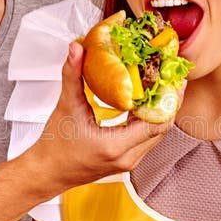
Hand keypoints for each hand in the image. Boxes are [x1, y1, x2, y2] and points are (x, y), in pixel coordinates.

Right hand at [29, 41, 170, 190]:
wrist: (46, 172)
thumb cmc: (55, 146)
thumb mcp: (66, 106)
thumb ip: (72, 74)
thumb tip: (77, 49)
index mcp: (115, 146)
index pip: (156, 123)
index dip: (169, 101)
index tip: (173, 80)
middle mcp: (127, 158)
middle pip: (162, 128)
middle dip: (169, 102)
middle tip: (172, 78)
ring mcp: (128, 162)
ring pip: (156, 134)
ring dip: (161, 111)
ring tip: (163, 87)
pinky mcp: (126, 161)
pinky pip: (147, 139)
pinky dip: (150, 121)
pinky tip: (147, 103)